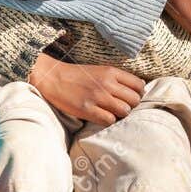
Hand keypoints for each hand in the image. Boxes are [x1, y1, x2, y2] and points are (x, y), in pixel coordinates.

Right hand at [30, 54, 145, 127]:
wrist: (52, 78)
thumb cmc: (77, 75)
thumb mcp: (99, 70)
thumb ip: (117, 78)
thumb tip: (138, 89)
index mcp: (111, 72)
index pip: (139, 85)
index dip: (137, 94)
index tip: (130, 97)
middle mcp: (107, 84)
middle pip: (134, 100)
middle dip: (130, 105)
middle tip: (120, 106)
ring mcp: (97, 97)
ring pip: (124, 111)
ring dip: (120, 114)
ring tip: (110, 112)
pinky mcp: (87, 110)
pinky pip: (109, 120)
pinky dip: (108, 121)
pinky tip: (101, 116)